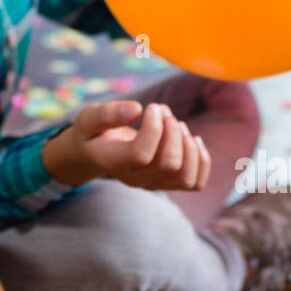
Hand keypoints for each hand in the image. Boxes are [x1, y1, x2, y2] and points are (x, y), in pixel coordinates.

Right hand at [45, 100, 209, 190]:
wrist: (96, 153)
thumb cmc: (93, 132)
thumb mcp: (89, 118)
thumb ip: (107, 114)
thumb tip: (136, 109)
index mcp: (115, 163)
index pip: (142, 154)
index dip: (154, 128)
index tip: (152, 106)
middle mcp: (136, 179)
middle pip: (169, 164)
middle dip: (172, 131)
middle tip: (163, 110)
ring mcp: (154, 184)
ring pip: (186, 177)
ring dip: (188, 146)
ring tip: (177, 123)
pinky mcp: (168, 183)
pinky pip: (196, 183)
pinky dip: (201, 160)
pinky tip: (192, 139)